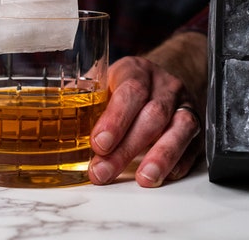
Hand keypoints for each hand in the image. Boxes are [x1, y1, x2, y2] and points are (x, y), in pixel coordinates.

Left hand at [88, 32, 207, 187]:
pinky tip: (164, 175)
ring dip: (162, 155)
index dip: (116, 118)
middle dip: (128, 147)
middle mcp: (165, 86)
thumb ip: (85, 101)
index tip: (99, 143)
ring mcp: (184, 106)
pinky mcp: (196, 128)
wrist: (161, 81)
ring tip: (145, 178)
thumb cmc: (124, 88)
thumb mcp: (104, 84)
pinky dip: (180, 162)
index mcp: (138, 71)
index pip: (131, 90)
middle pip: (153, 114)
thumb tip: (52, 124)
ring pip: (180, 128)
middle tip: (103, 171)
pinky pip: (194, 145)